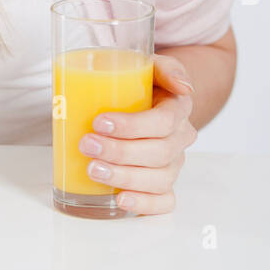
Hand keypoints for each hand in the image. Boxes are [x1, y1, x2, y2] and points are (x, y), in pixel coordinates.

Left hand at [77, 54, 197, 215]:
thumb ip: (167, 67)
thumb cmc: (142, 83)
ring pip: (158, 179)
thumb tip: (183, 86)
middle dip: (119, 151)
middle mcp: (179, 140)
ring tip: (93, 170)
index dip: (132, 126)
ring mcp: (172, 164)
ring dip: (124, 177)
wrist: (148, 99)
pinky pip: (163, 202)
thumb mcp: (151, 65)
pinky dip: (144, 204)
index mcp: (178, 109)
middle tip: (87, 144)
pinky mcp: (163, 185)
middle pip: (158, 153)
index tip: (99, 122)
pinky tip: (120, 200)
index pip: (164, 121)